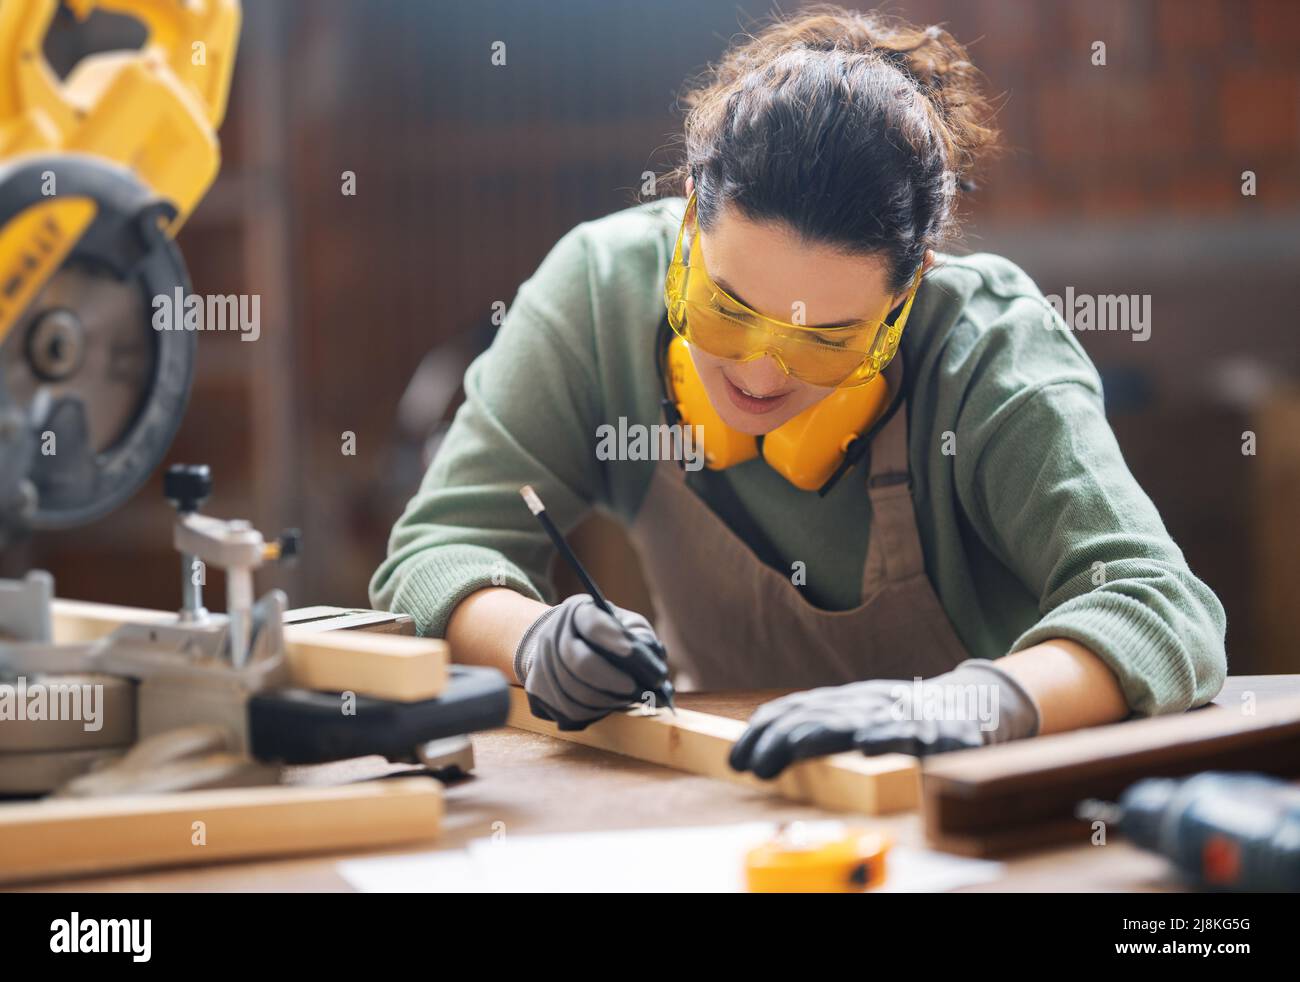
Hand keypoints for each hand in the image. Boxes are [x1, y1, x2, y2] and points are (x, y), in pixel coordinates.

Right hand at [515, 594, 669, 730]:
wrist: (561, 644)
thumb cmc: (605, 635)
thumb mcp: (624, 624)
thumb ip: (640, 638)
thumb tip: (655, 665)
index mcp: (579, 612)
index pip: (593, 623)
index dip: (613, 639)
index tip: (632, 652)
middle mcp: (555, 634)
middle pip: (580, 661)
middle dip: (611, 678)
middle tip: (634, 687)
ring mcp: (543, 662)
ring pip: (576, 690)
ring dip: (607, 699)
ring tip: (629, 698)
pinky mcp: (540, 688)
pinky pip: (569, 707)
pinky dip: (595, 710)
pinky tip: (611, 704)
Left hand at [729, 660, 1040, 778]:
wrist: (976, 704)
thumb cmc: (906, 719)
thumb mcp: (860, 716)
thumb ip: (821, 726)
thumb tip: (768, 744)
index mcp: (849, 700)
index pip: (798, 708)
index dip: (765, 731)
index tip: (737, 758)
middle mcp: (871, 702)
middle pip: (819, 716)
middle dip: (782, 740)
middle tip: (756, 766)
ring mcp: (903, 715)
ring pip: (857, 721)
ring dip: (824, 733)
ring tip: (796, 746)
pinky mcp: (938, 733)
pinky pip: (913, 735)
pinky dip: (889, 737)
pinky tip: (868, 743)